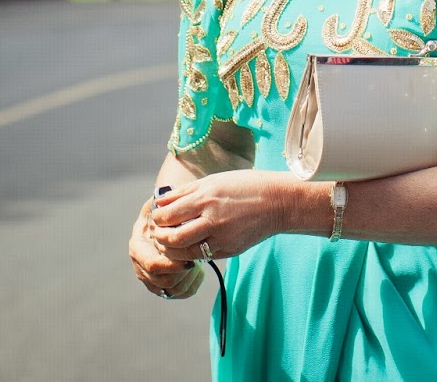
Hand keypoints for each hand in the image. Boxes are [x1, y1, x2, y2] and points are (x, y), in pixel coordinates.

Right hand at [130, 195, 203, 298]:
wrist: (168, 219)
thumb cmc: (167, 208)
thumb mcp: (162, 204)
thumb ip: (162, 207)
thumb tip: (163, 201)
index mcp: (138, 245)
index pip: (152, 263)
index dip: (171, 263)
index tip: (191, 259)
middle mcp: (141, 263)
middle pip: (162, 280)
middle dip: (181, 273)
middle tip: (197, 262)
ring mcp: (150, 276)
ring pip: (170, 290)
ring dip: (187, 279)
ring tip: (198, 263)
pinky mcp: (163, 283)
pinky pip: (178, 293)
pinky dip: (191, 285)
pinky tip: (199, 271)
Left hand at [149, 169, 310, 260]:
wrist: (279, 202)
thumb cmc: (246, 186)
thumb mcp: (214, 181)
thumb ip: (185, 192)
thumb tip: (160, 202)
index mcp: (206, 197)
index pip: (168, 214)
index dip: (157, 218)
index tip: (157, 216)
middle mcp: (212, 219)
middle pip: (172, 238)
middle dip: (160, 237)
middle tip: (159, 233)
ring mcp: (221, 238)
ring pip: (184, 252)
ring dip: (172, 249)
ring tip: (172, 241)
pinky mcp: (229, 251)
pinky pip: (202, 255)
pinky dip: (192, 252)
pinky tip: (193, 243)